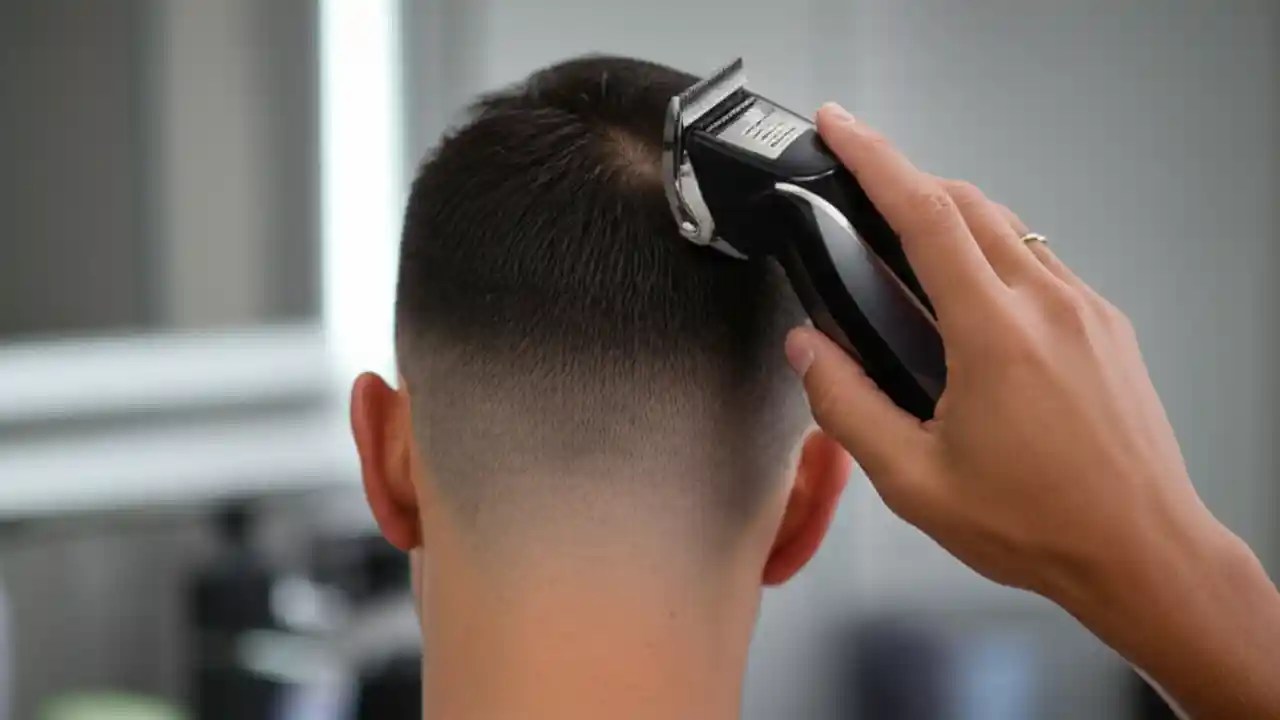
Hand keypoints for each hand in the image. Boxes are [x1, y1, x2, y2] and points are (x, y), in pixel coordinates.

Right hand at [786, 103, 1279, 718]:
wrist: (1144, 551)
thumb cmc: (1036, 524)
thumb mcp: (915, 481)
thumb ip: (848, 406)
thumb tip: (806, 349)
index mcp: (995, 334)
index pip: (927, 215)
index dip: (876, 160)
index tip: (841, 128)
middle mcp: (1048, 304)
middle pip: (970, 203)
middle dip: (909, 178)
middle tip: (861, 185)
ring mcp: (1087, 310)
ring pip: (1011, 227)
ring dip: (954, 215)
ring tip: (908, 242)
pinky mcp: (1108, 325)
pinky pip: (1043, 262)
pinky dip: (997, 252)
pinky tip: (973, 295)